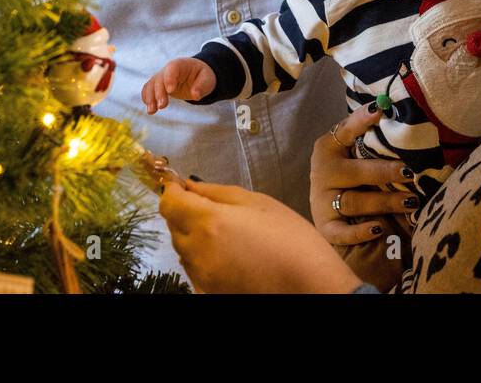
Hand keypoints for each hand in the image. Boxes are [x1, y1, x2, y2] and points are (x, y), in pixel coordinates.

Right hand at [141, 57, 216, 113]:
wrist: (196, 75)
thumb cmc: (203, 76)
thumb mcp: (207, 79)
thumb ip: (202, 86)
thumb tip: (195, 95)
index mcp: (180, 64)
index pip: (172, 69)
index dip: (169, 79)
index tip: (170, 91)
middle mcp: (168, 70)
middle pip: (160, 79)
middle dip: (159, 93)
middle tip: (162, 106)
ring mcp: (161, 77)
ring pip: (151, 85)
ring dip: (150, 98)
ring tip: (152, 111)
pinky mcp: (158, 85)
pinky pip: (148, 89)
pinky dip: (147, 98)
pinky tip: (150, 109)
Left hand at [159, 179, 362, 292]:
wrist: (312, 289)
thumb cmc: (292, 241)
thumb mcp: (259, 204)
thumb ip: (218, 192)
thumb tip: (191, 186)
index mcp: (208, 223)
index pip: (168, 203)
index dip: (172, 191)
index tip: (182, 186)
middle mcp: (197, 252)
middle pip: (174, 226)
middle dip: (186, 213)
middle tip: (214, 209)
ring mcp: (201, 278)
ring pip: (184, 250)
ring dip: (195, 237)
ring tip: (229, 235)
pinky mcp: (208, 294)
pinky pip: (196, 270)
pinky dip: (204, 259)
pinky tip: (231, 257)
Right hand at [310, 102, 418, 246]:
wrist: (325, 203)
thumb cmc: (347, 170)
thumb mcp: (351, 150)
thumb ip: (368, 137)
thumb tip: (393, 111)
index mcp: (329, 147)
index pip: (345, 131)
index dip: (361, 121)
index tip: (379, 110)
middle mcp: (323, 172)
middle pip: (355, 172)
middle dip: (384, 173)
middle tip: (410, 173)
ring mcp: (322, 200)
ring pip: (354, 202)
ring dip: (384, 202)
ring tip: (411, 202)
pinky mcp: (325, 226)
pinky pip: (341, 232)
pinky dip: (359, 232)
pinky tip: (378, 228)